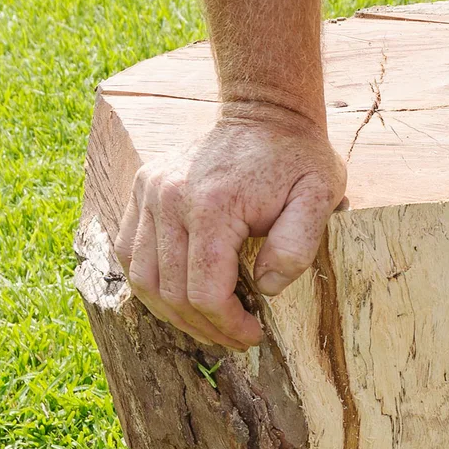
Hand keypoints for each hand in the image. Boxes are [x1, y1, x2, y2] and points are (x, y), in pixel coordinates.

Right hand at [114, 105, 346, 350]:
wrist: (264, 111)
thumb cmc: (297, 160)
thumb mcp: (319, 199)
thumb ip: (298, 246)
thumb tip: (266, 288)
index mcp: (211, 206)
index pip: (204, 293)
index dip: (228, 326)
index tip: (254, 335)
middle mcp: (168, 197)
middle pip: (170, 293)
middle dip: (204, 327)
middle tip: (235, 338)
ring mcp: (149, 190)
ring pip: (142, 278)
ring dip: (173, 312)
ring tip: (209, 323)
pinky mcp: (142, 188)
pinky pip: (130, 251)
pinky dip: (151, 282)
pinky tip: (182, 294)